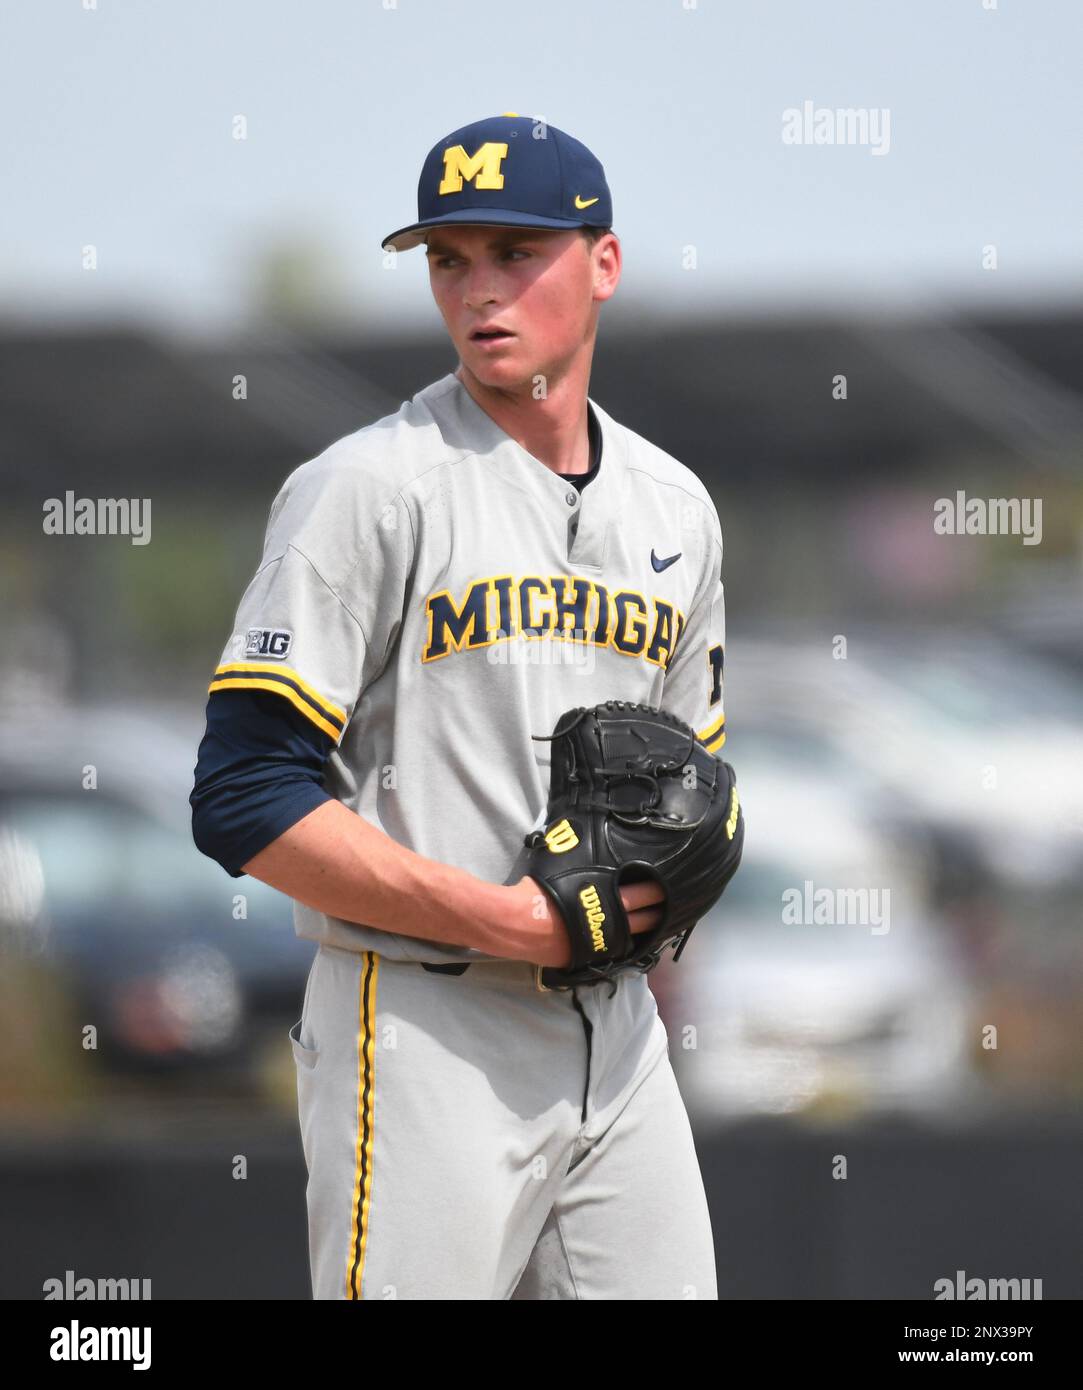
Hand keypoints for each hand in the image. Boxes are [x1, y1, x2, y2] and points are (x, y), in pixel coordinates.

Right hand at [512, 875, 665, 969]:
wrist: (517, 923)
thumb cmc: (539, 890)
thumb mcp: (562, 865)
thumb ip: (583, 861)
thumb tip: (584, 840)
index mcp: (607, 897)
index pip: (643, 893)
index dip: (655, 889)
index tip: (665, 886)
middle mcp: (609, 921)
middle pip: (644, 917)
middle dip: (658, 910)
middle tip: (669, 905)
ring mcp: (601, 942)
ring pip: (633, 937)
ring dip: (647, 930)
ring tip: (657, 924)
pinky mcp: (589, 957)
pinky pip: (614, 951)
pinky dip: (624, 945)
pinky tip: (630, 942)